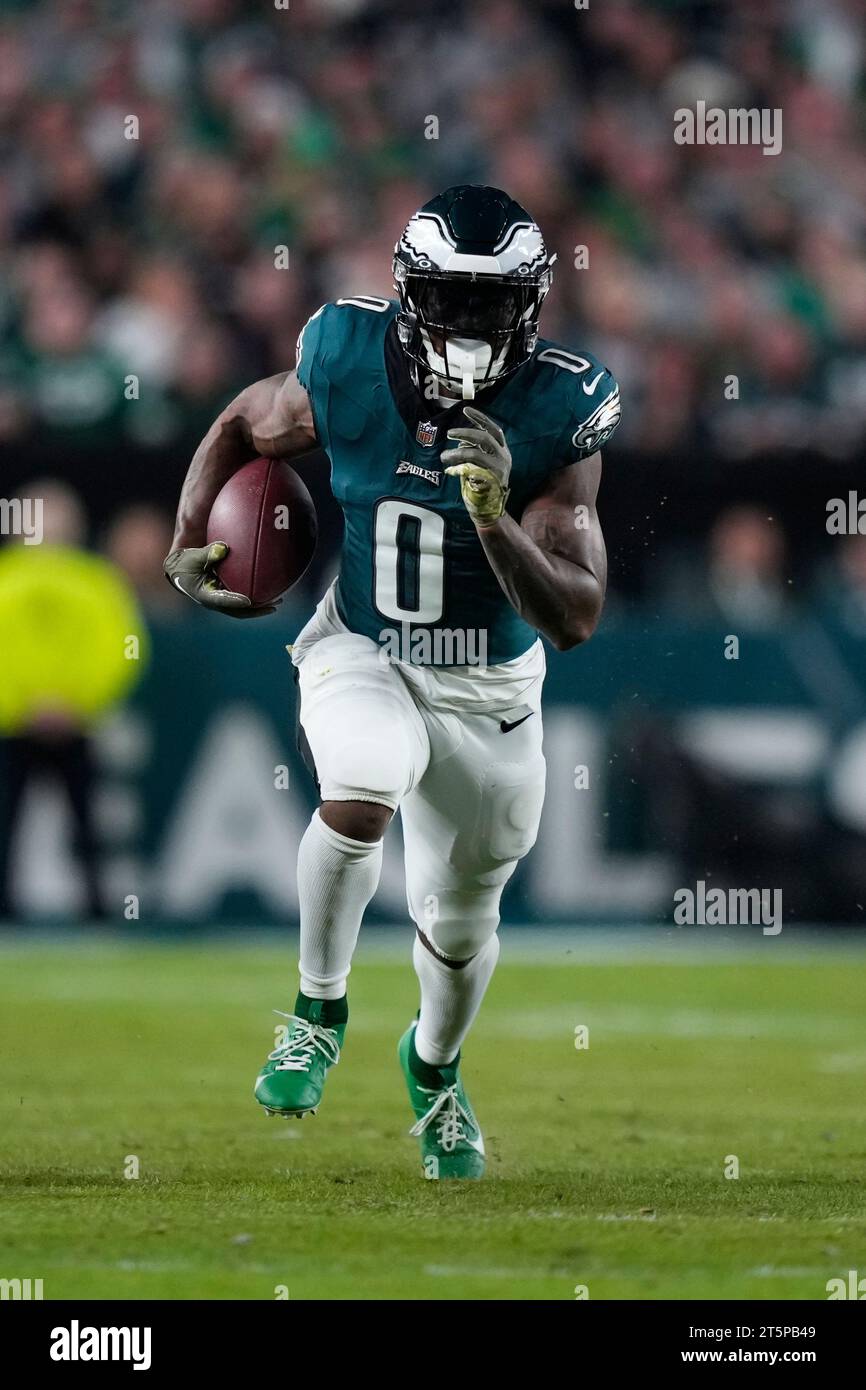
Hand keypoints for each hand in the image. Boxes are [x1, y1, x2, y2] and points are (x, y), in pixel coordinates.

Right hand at [163, 542, 278, 618]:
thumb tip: (223, 547)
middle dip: (256, 610)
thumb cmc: (185, 562)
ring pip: (243, 608)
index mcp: (205, 595)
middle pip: (238, 611)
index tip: (248, 601)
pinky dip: (256, 598)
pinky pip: (243, 600)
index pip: (221, 601)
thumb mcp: (192, 556)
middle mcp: (215, 602)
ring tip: (278, 602)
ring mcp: (221, 600)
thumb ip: (208, 552)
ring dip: (260, 606)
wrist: (179, 570)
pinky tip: (271, 591)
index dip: (235, 602)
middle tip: (274, 605)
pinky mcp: (226, 596)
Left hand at [442, 406, 511, 525]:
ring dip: (456, 453)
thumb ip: (474, 451)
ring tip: (443, 456)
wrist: (489, 510)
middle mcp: (504, 459)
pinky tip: (449, 471)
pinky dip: (458, 469)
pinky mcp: (490, 482)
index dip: (480, 419)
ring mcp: (498, 471)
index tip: (465, 410)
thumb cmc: (482, 486)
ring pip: (476, 454)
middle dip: (465, 433)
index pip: (493, 430)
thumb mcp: (480, 464)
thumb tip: (461, 442)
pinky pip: (471, 471)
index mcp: (503, 452)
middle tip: (449, 433)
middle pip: (485, 438)